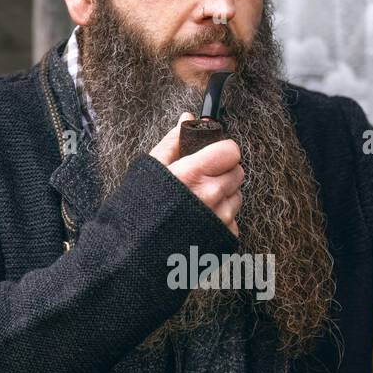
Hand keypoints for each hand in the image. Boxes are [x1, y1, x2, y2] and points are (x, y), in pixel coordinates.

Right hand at [150, 113, 244, 237]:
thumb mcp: (151, 169)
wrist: (135, 254)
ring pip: (237, 196)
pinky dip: (222, 219)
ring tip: (198, 203)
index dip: (221, 151)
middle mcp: (212, 195)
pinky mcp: (225, 237)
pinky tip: (200, 221)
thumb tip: (188, 119)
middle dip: (223, 173)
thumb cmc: (139, 210)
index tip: (211, 156)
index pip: (231, 151)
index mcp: (194, 173)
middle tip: (202, 180)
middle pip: (238, 172)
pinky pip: (233, 220)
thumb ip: (173, 142)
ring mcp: (221, 218)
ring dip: (224, 196)